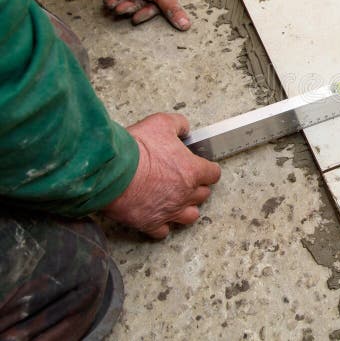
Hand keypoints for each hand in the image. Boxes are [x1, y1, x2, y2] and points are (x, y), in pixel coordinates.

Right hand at [102, 113, 220, 238]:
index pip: (213, 174)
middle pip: (203, 195)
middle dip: (197, 187)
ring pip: (190, 216)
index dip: (208, 169)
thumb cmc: (135, 149)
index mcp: (192, 171)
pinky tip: (157, 215)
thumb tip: (184, 128)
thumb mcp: (160, 123)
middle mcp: (185, 193)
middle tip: (186, 180)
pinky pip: (164, 232)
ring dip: (186, 208)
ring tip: (177, 200)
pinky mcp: (150, 223)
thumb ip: (178, 124)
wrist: (110, 171)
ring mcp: (169, 210)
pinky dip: (162, 225)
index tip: (202, 167)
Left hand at [104, 0, 190, 29]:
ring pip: (134, 1)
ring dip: (122, 3)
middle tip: (121, 9)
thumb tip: (186, 25)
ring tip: (113, 4)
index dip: (147, 12)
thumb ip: (173, 10)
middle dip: (132, 7)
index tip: (136, 17)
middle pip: (146, 5)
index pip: (162, 6)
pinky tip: (110, 0)